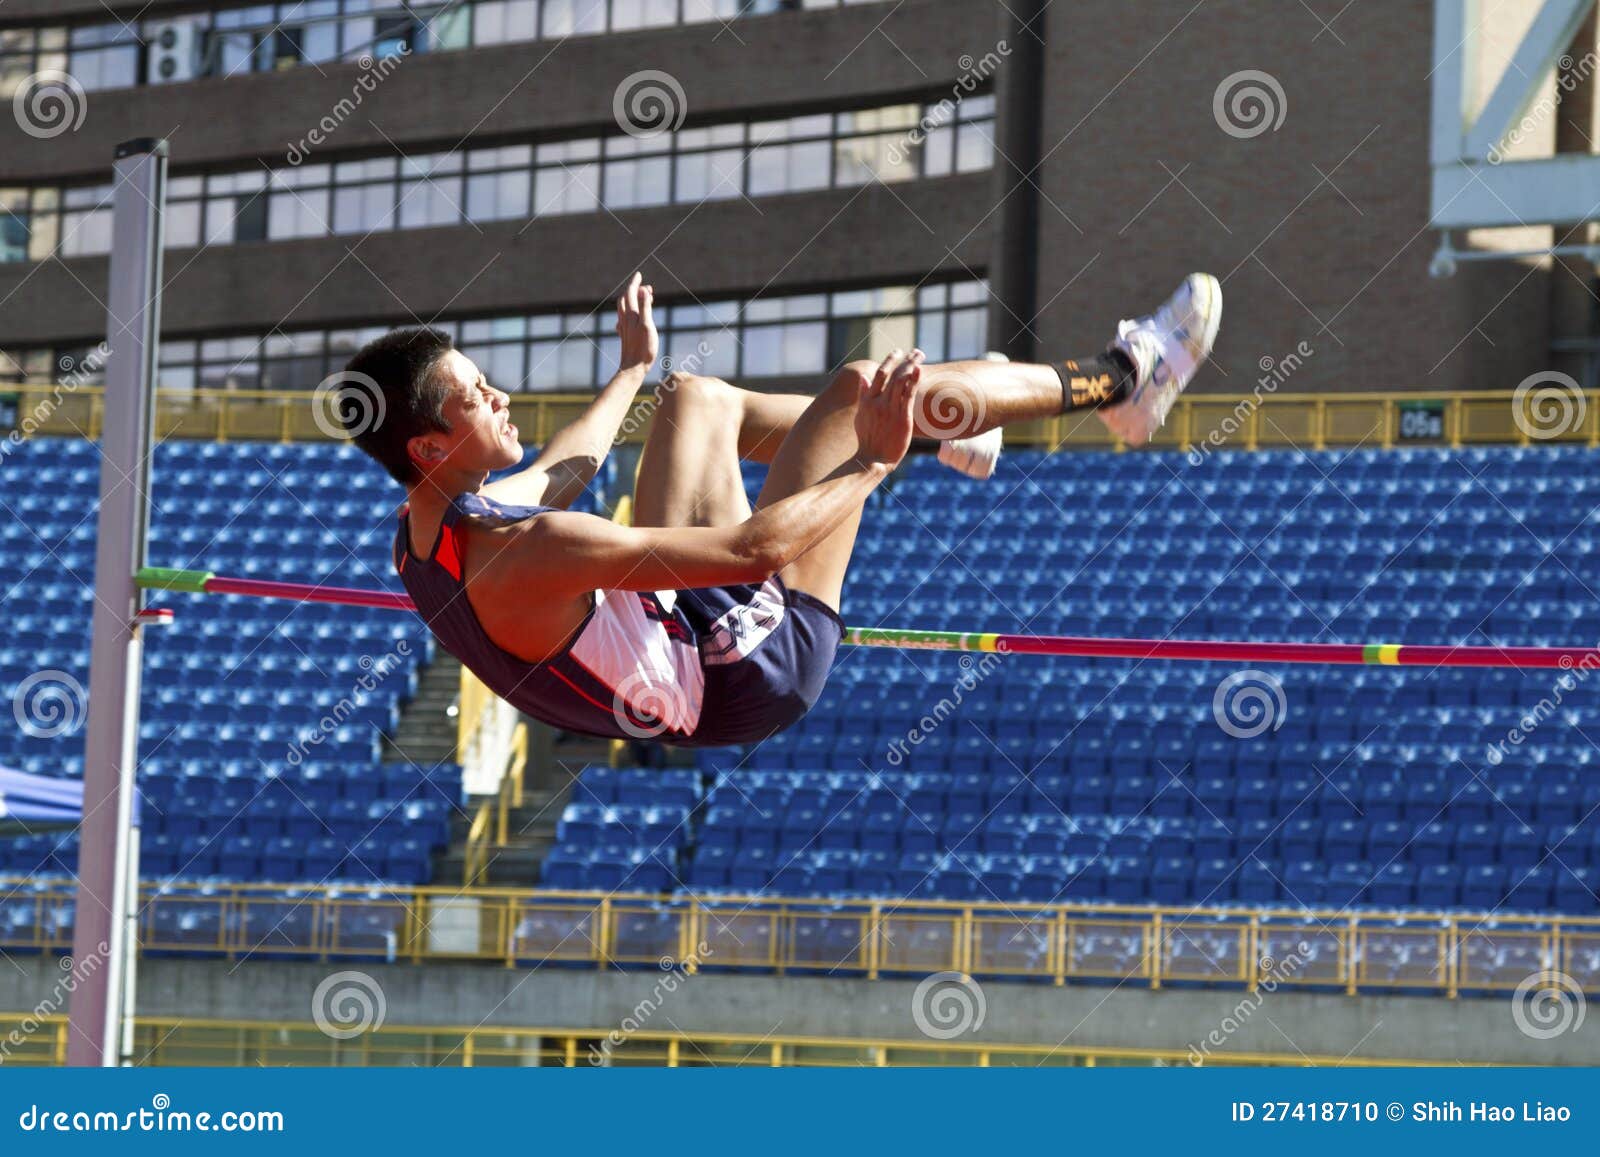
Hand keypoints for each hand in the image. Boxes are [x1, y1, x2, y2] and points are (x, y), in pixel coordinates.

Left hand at [616, 271, 657, 371]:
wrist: (633, 368)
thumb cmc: (643, 348)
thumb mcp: (647, 325)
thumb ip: (645, 307)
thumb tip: (643, 289)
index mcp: (631, 314)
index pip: (630, 292)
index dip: (635, 283)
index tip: (639, 274)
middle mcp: (625, 319)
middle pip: (625, 299)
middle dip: (634, 290)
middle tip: (647, 287)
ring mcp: (624, 327)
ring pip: (624, 308)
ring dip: (631, 300)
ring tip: (642, 299)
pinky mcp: (625, 335)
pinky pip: (624, 318)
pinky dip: (629, 312)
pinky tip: (630, 317)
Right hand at [853, 348, 922, 468]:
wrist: (873, 459)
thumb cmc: (867, 440)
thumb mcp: (860, 416)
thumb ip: (863, 396)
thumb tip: (863, 378)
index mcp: (867, 400)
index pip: (879, 374)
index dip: (889, 360)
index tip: (897, 352)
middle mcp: (878, 402)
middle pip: (893, 374)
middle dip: (905, 359)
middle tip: (916, 352)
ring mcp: (890, 409)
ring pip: (901, 381)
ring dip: (912, 365)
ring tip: (921, 356)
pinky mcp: (902, 418)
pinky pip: (908, 395)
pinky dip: (913, 381)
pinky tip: (919, 370)